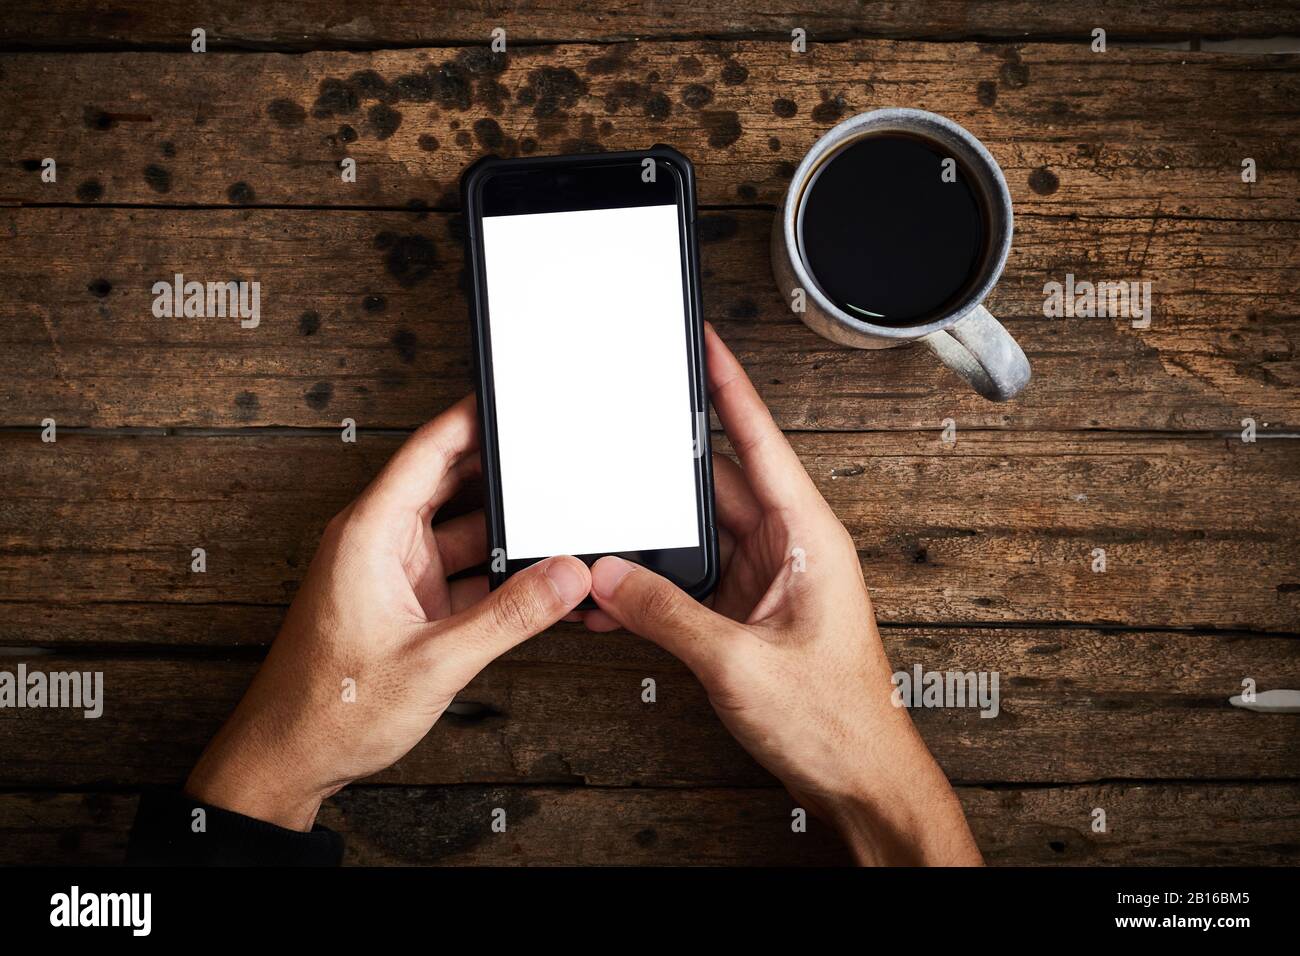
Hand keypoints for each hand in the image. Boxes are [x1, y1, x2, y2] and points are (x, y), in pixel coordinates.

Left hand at [185, 396, 590, 830]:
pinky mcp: (406, 606)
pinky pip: (463, 575)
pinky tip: (535, 587)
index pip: (428, 451)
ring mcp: (393, 575)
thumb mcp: (437, 660)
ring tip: (558, 536)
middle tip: (556, 466)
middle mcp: (379, 544)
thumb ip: (510, 615)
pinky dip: (498, 580)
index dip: (471, 419)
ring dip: (506, 538)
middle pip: (451, 485)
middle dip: (503, 478)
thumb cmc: (332, 709)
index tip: (513, 400)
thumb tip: (566, 576)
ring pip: (464, 535)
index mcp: (370, 534)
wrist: (290, 760)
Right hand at [582, 325, 981, 864]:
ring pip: (697, 536)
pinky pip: (692, 580)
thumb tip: (611, 575)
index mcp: (807, 536)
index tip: (704, 342)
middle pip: (714, 487)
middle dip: (662, 474)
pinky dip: (655, 585)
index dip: (730, 387)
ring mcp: (767, 580)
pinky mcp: (747, 613)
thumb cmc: (835, 718)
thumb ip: (666, 614)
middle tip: (615, 445)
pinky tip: (619, 595)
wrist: (859, 776)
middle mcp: (788, 548)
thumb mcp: (737, 662)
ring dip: (652, 541)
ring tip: (603, 537)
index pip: (761, 441)